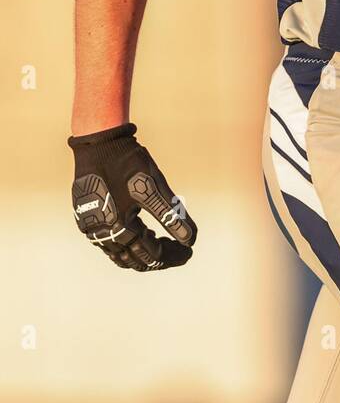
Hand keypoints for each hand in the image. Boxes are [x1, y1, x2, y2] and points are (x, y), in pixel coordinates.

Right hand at [69, 123, 196, 270]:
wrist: (99, 143)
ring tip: (162, 245)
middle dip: (161, 258)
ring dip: (142, 254)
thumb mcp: (155, 188)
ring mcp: (91, 228)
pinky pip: (108, 243)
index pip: (152, 254)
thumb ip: (172, 216)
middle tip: (180, 251)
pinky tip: (141, 236)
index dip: (173, 255)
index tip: (189, 251)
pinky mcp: (86, 219)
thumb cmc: (129, 163)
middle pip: (136, 259)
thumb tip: (191, 240)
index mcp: (120, 228)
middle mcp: (102, 233)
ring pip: (120, 255)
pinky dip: (127, 246)